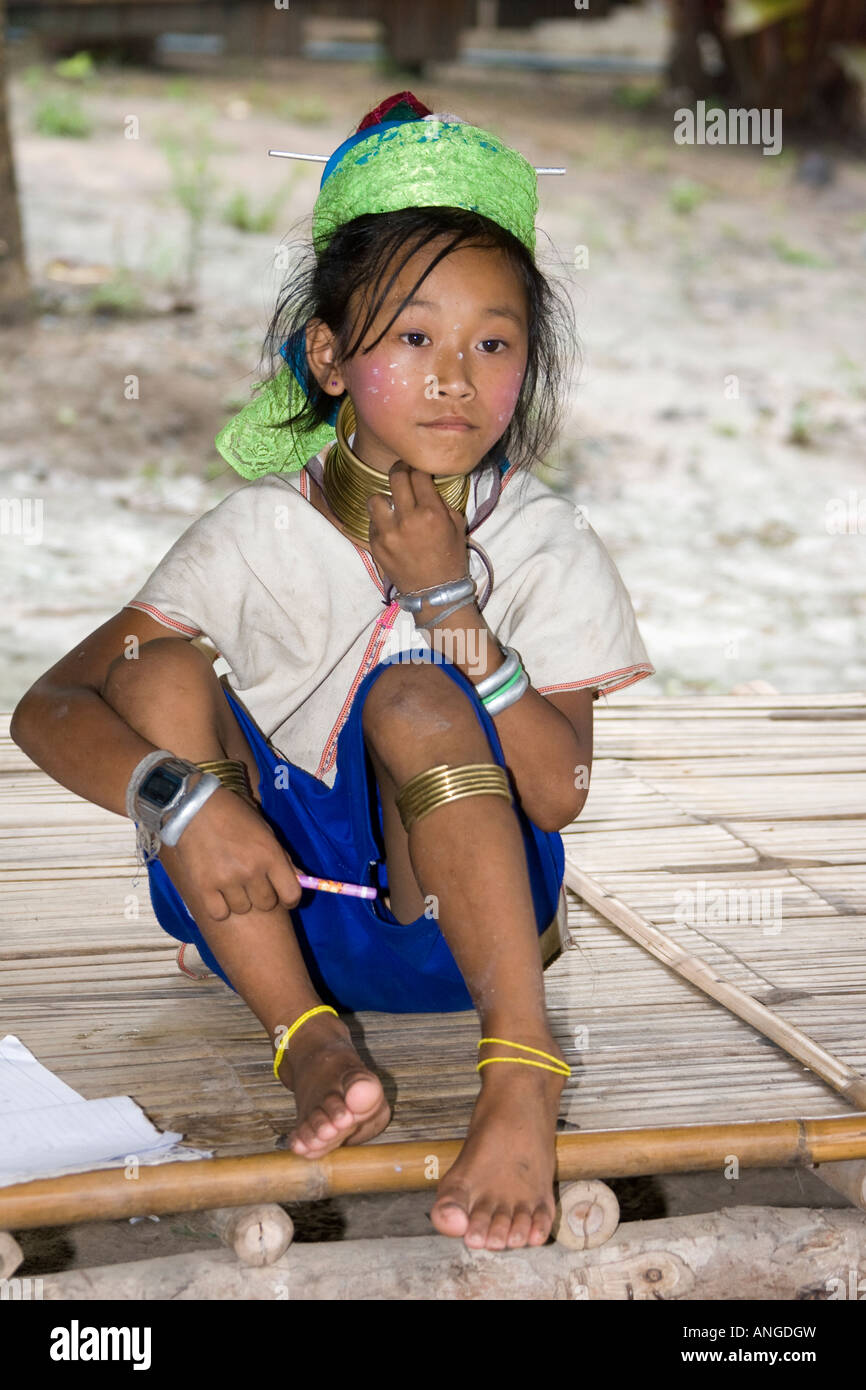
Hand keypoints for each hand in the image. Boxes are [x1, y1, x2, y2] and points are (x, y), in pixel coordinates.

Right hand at [159, 787, 302, 920]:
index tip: (284, 897)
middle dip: (262, 896)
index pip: (291, 894)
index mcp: (270, 854)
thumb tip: (301, 878)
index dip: (290, 900)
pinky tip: (216, 893)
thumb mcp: (265, 830)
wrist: (193, 808)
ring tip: (230, 883)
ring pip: (242, 908)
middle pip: (267, 904)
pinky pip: (219, 913)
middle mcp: (251, 870)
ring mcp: (227, 880)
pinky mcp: (203, 886)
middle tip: (252, 883)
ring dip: (239, 900)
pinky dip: (219, 907)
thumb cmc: (233, 815)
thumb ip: (282, 856)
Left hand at [366, 459, 469, 596]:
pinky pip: (372, 522)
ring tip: (392, 505)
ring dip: (385, 499)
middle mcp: (407, 519)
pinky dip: (381, 521)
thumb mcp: (457, 526)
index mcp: (431, 513)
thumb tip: (428, 484)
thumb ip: (441, 502)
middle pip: (396, 477)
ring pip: (375, 499)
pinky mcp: (376, 545)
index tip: (418, 467)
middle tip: (403, 472)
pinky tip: (391, 527)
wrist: (435, 593)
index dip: (419, 467)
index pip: (419, 474)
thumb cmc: (451, 559)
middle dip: (401, 470)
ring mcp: (388, 533)